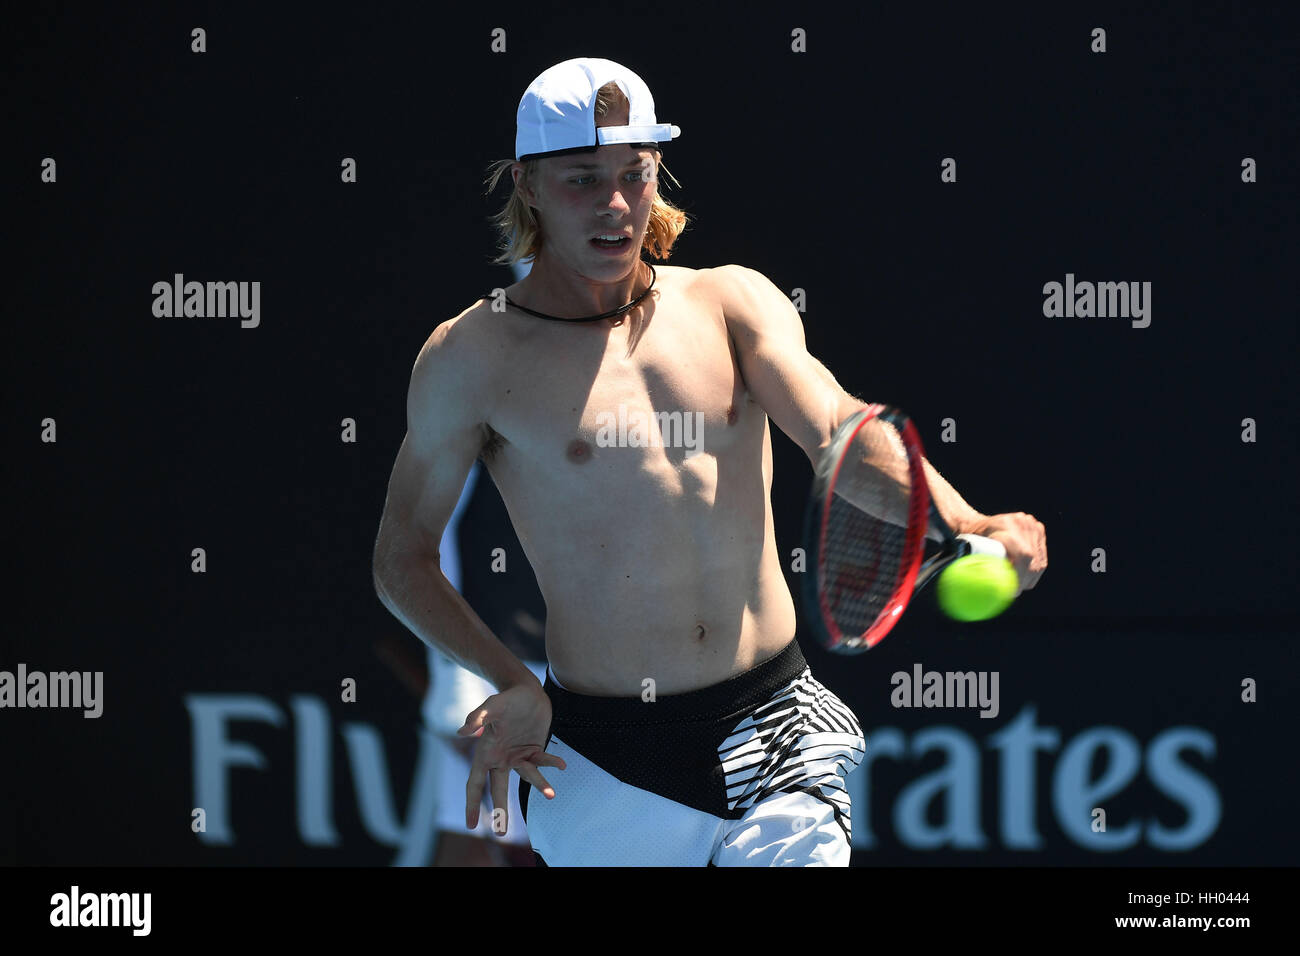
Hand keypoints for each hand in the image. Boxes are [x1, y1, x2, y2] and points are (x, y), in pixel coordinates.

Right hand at [457, 681, 565, 835]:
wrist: (525, 690)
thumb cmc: (504, 698)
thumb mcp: (491, 705)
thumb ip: (478, 717)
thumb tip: (463, 730)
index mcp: (486, 752)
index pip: (476, 782)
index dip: (473, 803)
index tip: (471, 825)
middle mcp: (501, 758)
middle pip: (498, 788)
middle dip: (501, 810)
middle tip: (501, 834)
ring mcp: (518, 755)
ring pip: (527, 777)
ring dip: (539, 785)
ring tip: (551, 794)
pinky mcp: (533, 749)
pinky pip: (542, 761)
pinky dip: (551, 764)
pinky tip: (561, 765)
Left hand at [971, 512, 1046, 594]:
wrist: (976, 522)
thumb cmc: (968, 539)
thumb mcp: (966, 550)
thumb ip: (973, 565)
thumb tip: (979, 590)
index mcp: (1005, 525)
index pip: (1024, 555)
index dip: (1021, 575)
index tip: (1012, 591)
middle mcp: (1022, 522)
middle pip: (1033, 560)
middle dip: (1025, 580)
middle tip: (1014, 592)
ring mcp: (1032, 524)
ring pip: (1039, 560)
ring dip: (1030, 577)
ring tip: (1018, 585)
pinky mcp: (1038, 529)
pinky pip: (1041, 556)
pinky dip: (1033, 569)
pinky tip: (1024, 576)